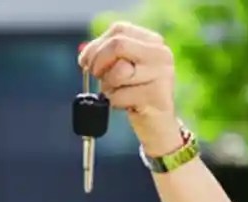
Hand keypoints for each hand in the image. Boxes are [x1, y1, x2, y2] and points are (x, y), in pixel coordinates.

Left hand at [79, 21, 182, 155]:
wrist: (157, 125)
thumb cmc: (134, 94)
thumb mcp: (120, 69)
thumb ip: (105, 57)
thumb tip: (85, 56)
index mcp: (152, 42)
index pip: (119, 30)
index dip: (96, 46)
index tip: (86, 62)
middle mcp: (161, 54)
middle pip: (118, 45)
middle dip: (98, 63)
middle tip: (96, 77)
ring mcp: (162, 74)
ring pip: (118, 72)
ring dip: (108, 86)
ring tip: (118, 93)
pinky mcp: (156, 96)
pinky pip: (120, 96)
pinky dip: (114, 103)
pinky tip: (127, 106)